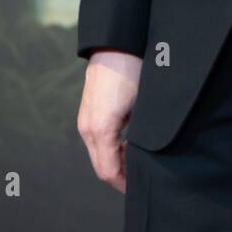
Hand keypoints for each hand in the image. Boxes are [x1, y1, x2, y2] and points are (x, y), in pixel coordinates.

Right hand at [77, 50, 142, 192]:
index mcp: (101, 130)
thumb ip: (140, 136)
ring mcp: (86, 120)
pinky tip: (130, 144)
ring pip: (99, 154)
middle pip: (102, 167)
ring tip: (139, 163)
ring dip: (117, 162)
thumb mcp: (142, 107)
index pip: (109, 172)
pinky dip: (112, 149)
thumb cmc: (133, 71)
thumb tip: (145, 158)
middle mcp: (88, 128)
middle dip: (122, 176)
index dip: (125, 184)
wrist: (116, 43)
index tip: (142, 188)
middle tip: (143, 179)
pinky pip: (98, 141)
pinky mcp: (89, 112)